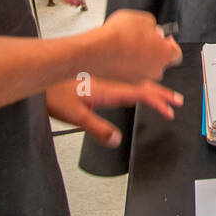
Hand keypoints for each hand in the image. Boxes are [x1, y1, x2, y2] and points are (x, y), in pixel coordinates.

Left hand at [46, 76, 183, 148]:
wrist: (38, 76)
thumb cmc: (51, 92)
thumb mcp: (74, 115)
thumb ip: (97, 128)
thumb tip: (115, 140)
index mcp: (108, 90)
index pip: (140, 94)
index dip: (158, 102)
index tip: (171, 109)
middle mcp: (108, 81)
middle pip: (141, 86)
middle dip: (161, 93)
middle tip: (176, 100)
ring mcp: (102, 79)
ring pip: (133, 81)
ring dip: (150, 87)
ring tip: (162, 93)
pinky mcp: (95, 78)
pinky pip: (123, 79)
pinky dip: (135, 83)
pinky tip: (133, 86)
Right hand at [84, 9, 182, 83]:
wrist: (98, 49)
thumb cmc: (121, 34)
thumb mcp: (143, 19)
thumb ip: (153, 26)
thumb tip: (153, 31)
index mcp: (166, 54)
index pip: (176, 53)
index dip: (170, 45)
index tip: (165, 39)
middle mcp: (156, 70)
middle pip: (159, 62)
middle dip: (153, 51)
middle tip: (142, 41)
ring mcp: (141, 79)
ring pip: (144, 69)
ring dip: (139, 60)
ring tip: (126, 48)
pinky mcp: (125, 84)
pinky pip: (130, 75)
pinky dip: (127, 68)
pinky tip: (118, 56)